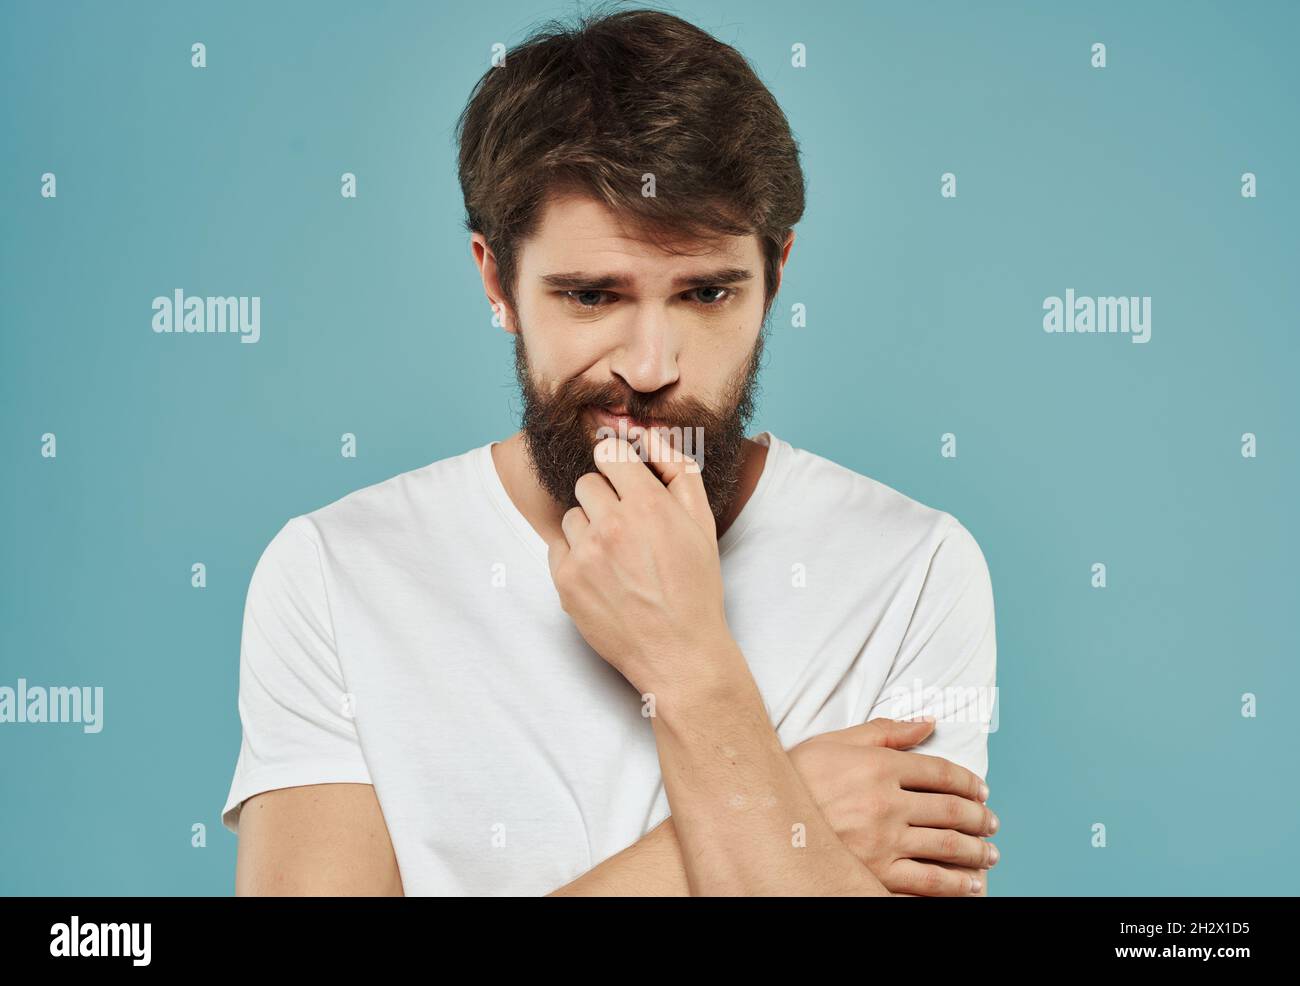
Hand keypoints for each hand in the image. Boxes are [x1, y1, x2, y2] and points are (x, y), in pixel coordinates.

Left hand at [546, 428, 735, 696]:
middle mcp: (611, 525)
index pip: (609, 452)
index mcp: (647, 504)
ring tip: (617, 557)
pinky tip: (603, 577)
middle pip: (586, 483)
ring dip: (589, 529)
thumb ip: (677, 468)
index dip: (618, 465)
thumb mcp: (701, 521)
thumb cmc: (695, 586)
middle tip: (628, 529)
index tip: (624, 480)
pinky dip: (576, 557)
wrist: (678, 653)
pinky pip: (558, 548)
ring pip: (571, 516)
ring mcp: (584, 555)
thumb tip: (647, 434)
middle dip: (605, 499)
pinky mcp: (565, 582)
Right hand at [789, 717, 998, 895]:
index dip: (969, 782)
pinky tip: (970, 886)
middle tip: (992, 825)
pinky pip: (927, 882)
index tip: (982, 791)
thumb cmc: (798, 776)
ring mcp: (881, 842)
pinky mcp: (874, 873)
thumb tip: (928, 722)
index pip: (941, 773)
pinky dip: (956, 886)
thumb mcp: (836, 743)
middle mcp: (885, 804)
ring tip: (988, 856)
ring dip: (976, 854)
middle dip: (980, 820)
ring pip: (947, 848)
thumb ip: (885, 732)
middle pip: (952, 811)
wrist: (762, 817)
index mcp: (879, 767)